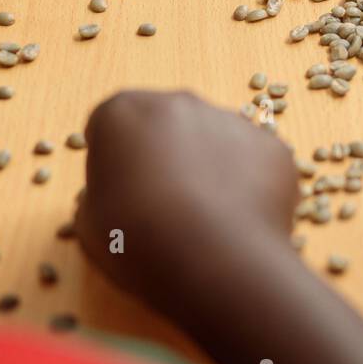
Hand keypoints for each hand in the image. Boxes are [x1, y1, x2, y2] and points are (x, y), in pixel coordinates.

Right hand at [74, 90, 297, 316]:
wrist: (213, 261)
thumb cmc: (137, 242)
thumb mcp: (89, 223)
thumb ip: (99, 193)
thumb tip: (118, 194)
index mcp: (123, 112)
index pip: (111, 125)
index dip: (114, 160)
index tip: (120, 191)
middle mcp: (180, 103)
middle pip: (167, 124)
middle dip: (166, 154)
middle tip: (166, 205)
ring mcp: (232, 121)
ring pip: (216, 139)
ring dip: (210, 166)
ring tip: (207, 219)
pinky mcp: (273, 147)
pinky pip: (255, 162)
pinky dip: (249, 184)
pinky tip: (240, 221)